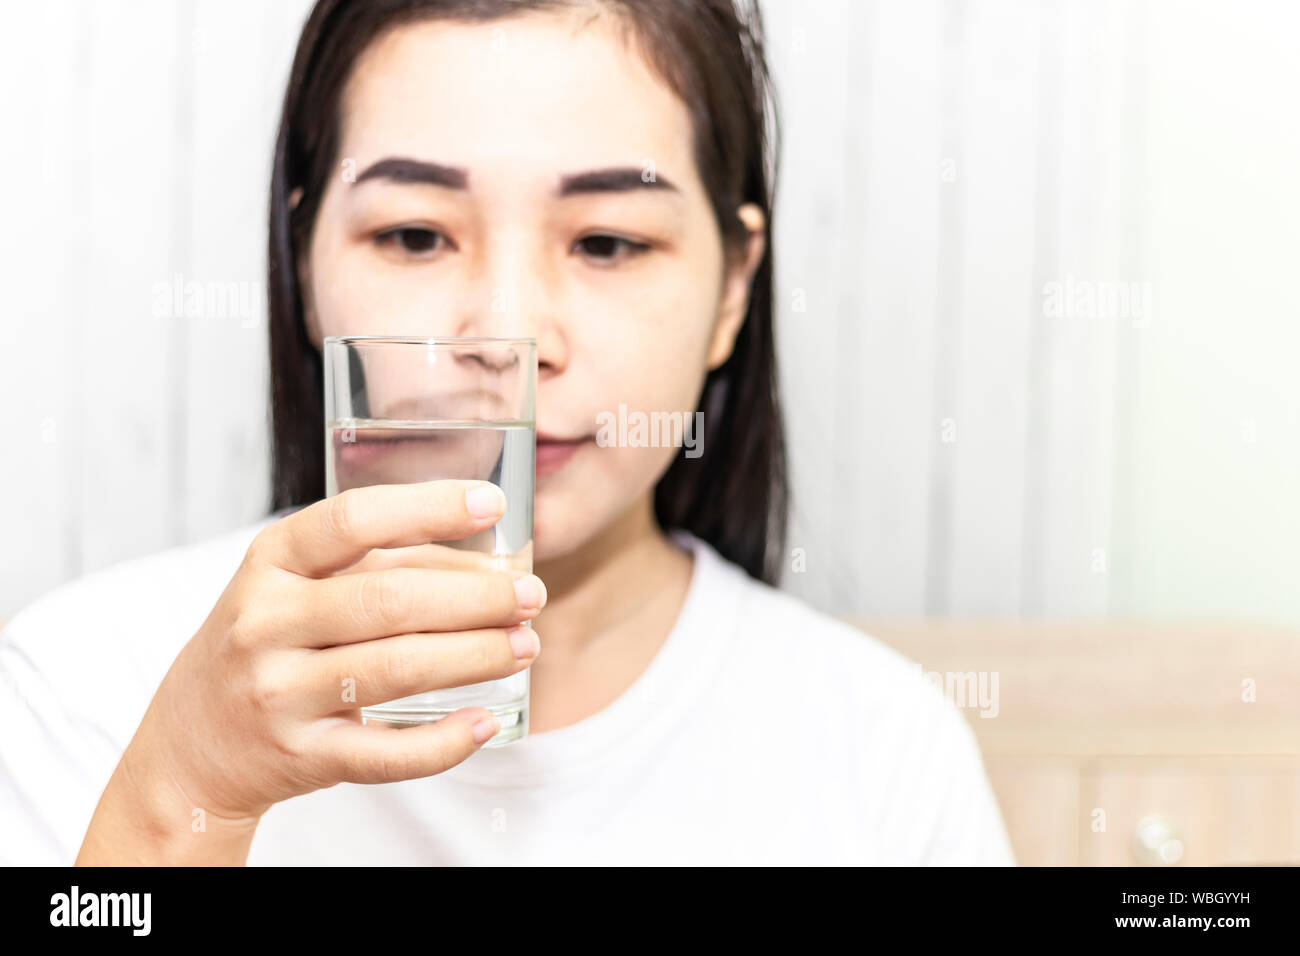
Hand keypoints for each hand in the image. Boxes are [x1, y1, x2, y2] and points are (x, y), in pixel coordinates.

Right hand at [77, 479, 543, 864]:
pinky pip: (384, 753)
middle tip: (532, 595)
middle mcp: (266, 623)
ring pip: (396, 670)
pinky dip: (444, 742)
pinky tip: (486, 721)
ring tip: (526, 645)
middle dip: (475, 597)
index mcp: (270, 562)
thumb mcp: (294, 585)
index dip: (429, 508)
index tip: (494, 504)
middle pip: (390, 600)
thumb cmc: (268, 642)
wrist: (191, 742)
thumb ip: (373, 564)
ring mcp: (279, 694)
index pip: (353, 521)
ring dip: (475, 656)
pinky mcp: (300, 756)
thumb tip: (486, 561)